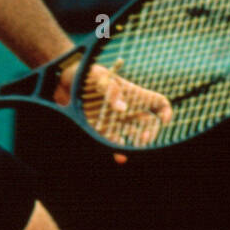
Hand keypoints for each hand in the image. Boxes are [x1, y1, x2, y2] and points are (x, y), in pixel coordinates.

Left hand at [55, 58, 172, 163]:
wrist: (64, 82)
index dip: (165, 111)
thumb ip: (109, 89)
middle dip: (150, 132)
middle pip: (149, 123)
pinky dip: (117, 149)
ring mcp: (116, 119)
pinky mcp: (101, 128)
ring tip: (133, 150)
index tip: (164, 120)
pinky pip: (114, 141)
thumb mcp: (97, 76)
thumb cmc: (85, 74)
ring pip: (132, 135)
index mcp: (133, 94)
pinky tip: (119, 156)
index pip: (157, 102)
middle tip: (144, 139)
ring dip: (135, 143)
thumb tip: (122, 109)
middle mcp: (128, 108)